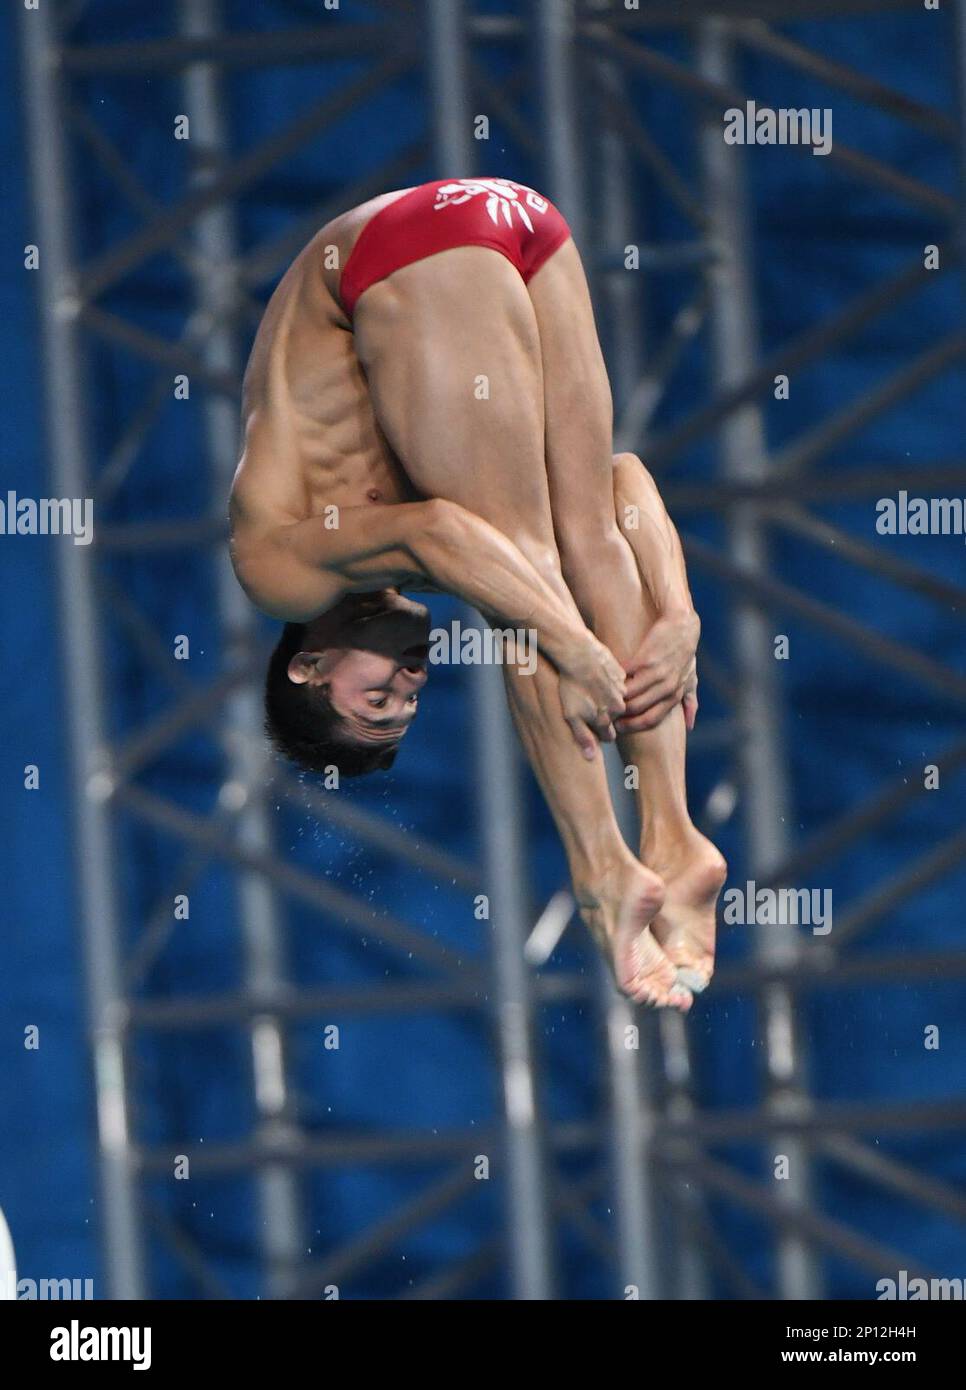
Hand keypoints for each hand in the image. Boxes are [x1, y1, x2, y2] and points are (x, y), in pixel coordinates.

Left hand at [559, 636, 625, 759]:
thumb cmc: (571, 686)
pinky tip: (596, 677)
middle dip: (604, 715)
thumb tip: (590, 757)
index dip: (599, 733)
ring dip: (607, 698)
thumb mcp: (572, 716)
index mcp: (606, 720)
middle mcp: (618, 707)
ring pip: (616, 700)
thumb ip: (583, 737)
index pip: (608, 735)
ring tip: (591, 690)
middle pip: (614, 719)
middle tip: (589, 705)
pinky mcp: (620, 674)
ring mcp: (621, 690)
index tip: (591, 727)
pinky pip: (617, 683)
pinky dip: (609, 682)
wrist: (578, 655)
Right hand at [618, 609, 699, 733]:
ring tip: (603, 698)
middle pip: (638, 709)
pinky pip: (625, 676)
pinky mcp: (645, 659)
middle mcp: (667, 687)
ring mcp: (656, 673)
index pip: (651, 719)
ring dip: (615, 698)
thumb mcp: (691, 678)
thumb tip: (690, 725)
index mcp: (675, 694)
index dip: (633, 726)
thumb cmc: (685, 652)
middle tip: (606, 716)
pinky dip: (614, 679)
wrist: (681, 624)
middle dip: (620, 715)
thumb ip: (690, 701)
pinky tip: (606, 678)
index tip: (619, 729)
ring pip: (629, 695)